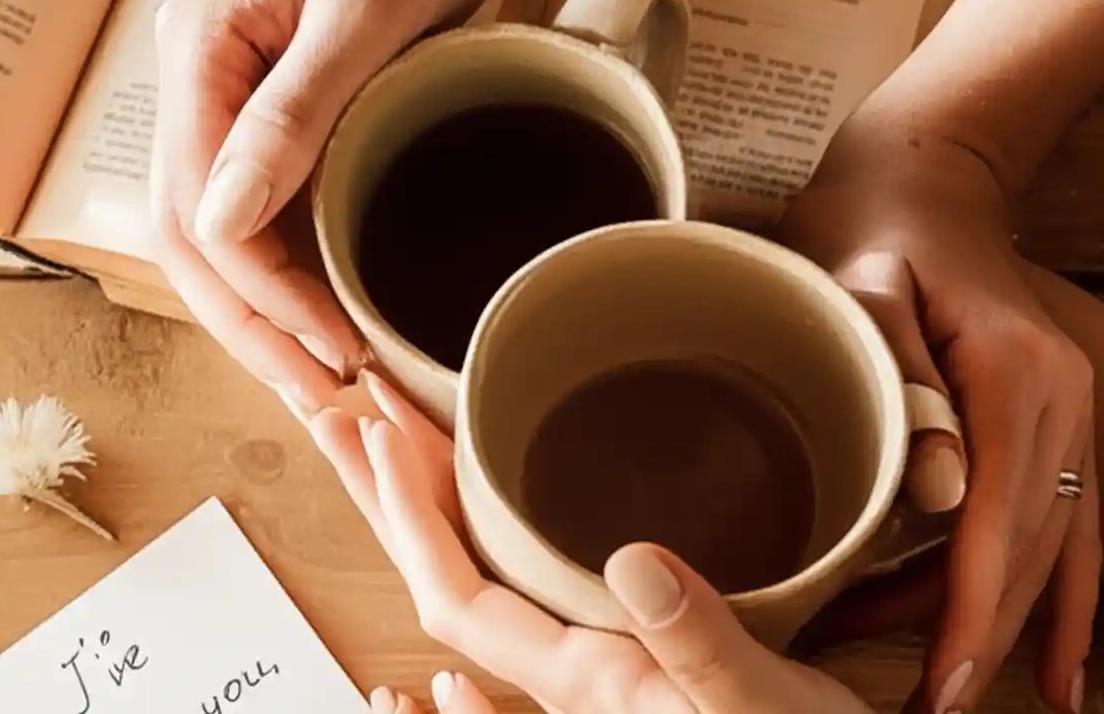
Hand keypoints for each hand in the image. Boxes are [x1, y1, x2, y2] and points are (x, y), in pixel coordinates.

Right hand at [150, 0, 478, 413]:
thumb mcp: (358, 14)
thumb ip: (290, 112)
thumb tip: (224, 224)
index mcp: (200, 56)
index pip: (203, 210)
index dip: (264, 295)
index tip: (330, 350)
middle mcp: (204, 90)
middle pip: (196, 239)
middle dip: (253, 328)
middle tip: (319, 399)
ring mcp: (238, 110)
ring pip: (226, 238)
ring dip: (267, 317)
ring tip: (321, 384)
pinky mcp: (285, 124)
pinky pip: (269, 215)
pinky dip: (294, 278)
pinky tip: (325, 323)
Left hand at [308, 371, 873, 713]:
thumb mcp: (761, 704)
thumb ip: (699, 646)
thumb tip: (632, 565)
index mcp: (583, 677)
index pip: (457, 596)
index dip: (410, 518)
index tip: (387, 438)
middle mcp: (564, 669)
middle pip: (440, 582)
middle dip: (385, 499)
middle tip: (342, 418)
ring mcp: (582, 660)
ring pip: (471, 581)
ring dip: (418, 512)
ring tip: (382, 446)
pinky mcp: (612, 648)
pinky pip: (510, 598)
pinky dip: (469, 556)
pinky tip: (459, 549)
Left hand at [776, 122, 1100, 712]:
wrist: (918, 181)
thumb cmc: (872, 231)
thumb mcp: (861, 286)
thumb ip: (901, 380)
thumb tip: (944, 496)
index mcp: (1016, 374)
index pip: (1002, 518)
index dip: (977, 612)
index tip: (952, 688)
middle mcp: (1059, 401)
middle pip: (1036, 545)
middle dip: (991, 638)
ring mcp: (1064, 412)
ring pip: (1050, 542)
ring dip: (1013, 624)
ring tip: (967, 696)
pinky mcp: (1048, 420)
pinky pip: (1058, 519)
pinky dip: (1049, 592)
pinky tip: (1045, 657)